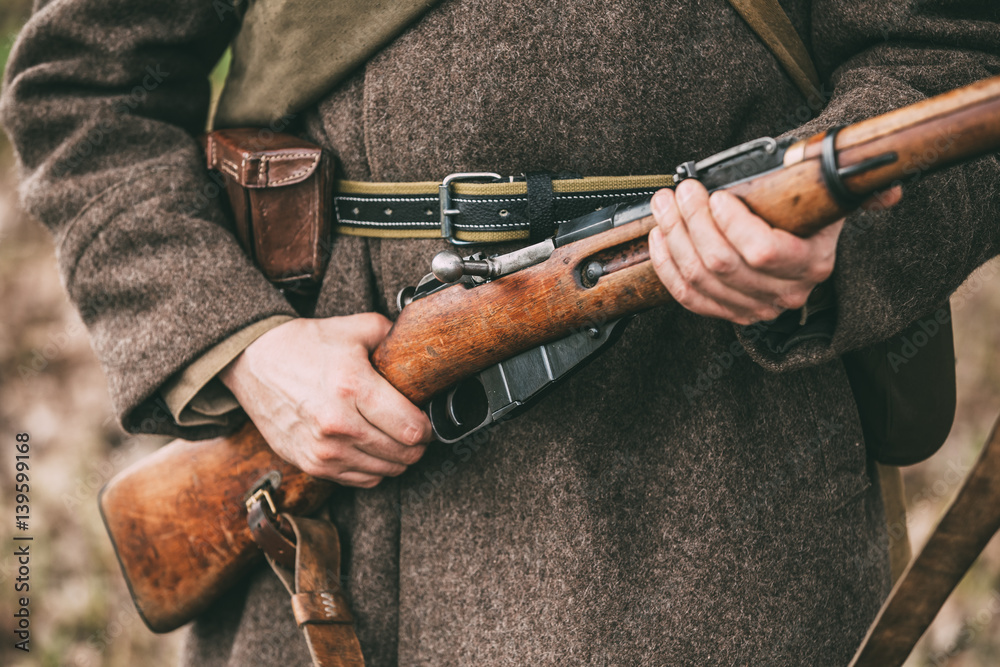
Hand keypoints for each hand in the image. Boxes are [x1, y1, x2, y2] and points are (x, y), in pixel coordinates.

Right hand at [219, 314, 431, 486]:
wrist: (253, 362)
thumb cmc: (306, 345)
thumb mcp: (355, 328)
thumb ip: (394, 337)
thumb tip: (421, 349)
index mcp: (352, 387)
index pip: (411, 428)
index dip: (428, 427)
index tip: (426, 420)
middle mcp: (338, 424)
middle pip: (403, 454)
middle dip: (417, 444)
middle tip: (415, 430)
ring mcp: (323, 449)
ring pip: (385, 471)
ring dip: (397, 459)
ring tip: (395, 439)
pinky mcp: (310, 464)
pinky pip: (360, 480)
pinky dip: (374, 469)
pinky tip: (372, 449)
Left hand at [648, 179, 901, 324]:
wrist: (796, 240)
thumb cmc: (805, 210)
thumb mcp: (832, 196)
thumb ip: (859, 192)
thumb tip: (889, 191)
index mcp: (812, 263)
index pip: (764, 251)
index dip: (732, 223)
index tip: (716, 194)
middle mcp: (784, 293)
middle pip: (722, 264)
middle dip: (692, 221)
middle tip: (680, 191)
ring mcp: (753, 308)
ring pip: (700, 278)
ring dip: (674, 238)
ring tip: (664, 205)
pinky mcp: (726, 312)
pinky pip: (688, 297)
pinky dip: (667, 266)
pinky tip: (660, 236)